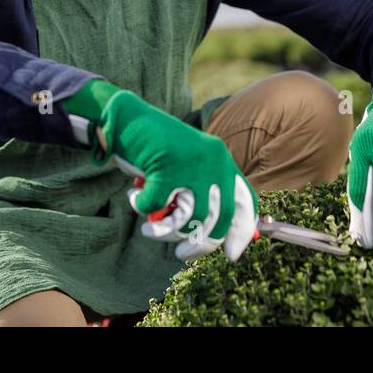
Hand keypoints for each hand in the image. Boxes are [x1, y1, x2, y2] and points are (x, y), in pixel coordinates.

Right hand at [64, 79, 258, 260]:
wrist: (127, 118)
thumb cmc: (156, 147)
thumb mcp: (188, 167)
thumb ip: (203, 192)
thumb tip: (215, 236)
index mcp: (221, 160)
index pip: (244, 201)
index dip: (242, 231)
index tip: (232, 254)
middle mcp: (213, 161)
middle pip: (219, 218)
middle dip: (201, 244)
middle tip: (182, 254)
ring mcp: (191, 165)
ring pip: (188, 219)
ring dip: (165, 231)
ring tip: (150, 228)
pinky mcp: (166, 169)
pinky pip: (154, 208)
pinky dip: (141, 207)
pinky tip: (136, 195)